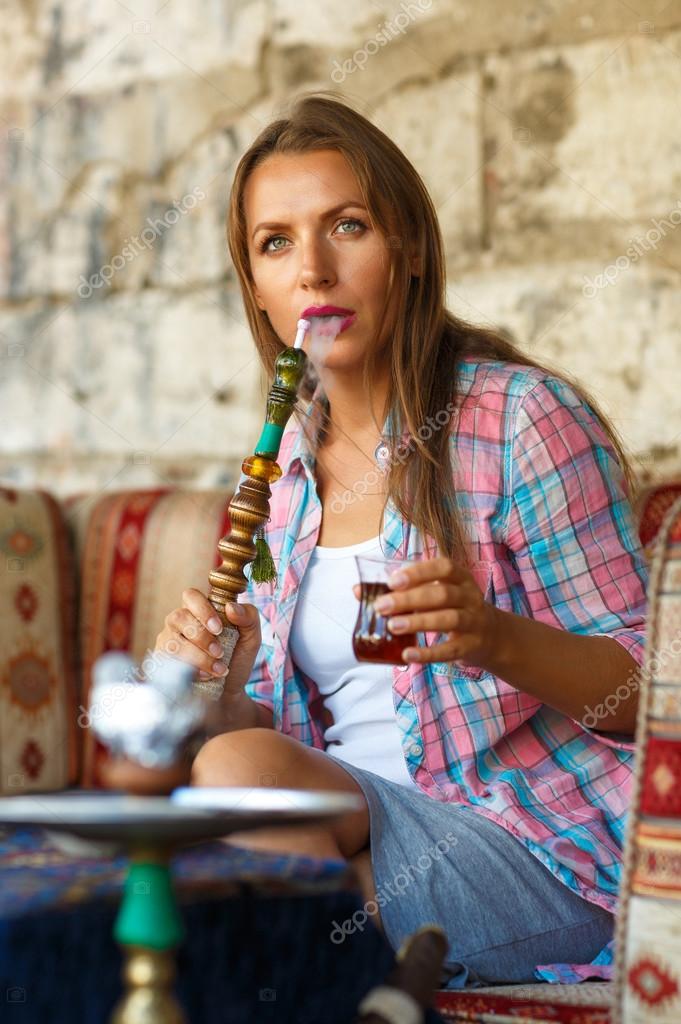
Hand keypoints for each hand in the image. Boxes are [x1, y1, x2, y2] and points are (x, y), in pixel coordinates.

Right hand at [155, 588, 260, 686]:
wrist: (229, 692)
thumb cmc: (237, 659)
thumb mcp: (251, 637)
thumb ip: (249, 616)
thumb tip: (231, 607)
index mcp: (199, 610)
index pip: (191, 596)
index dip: (202, 610)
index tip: (218, 628)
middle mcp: (179, 623)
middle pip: (178, 617)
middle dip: (201, 637)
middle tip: (220, 652)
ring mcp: (168, 642)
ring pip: (172, 642)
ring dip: (198, 657)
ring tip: (218, 669)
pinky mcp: (162, 663)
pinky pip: (167, 663)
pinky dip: (189, 670)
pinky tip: (204, 677)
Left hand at [359, 557, 498, 667]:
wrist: (493, 636)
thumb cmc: (453, 608)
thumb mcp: (436, 594)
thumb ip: (403, 590)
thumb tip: (358, 590)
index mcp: (461, 578)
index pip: (444, 567)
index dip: (418, 573)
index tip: (393, 581)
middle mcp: (470, 597)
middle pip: (441, 594)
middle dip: (410, 599)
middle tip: (382, 606)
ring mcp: (474, 622)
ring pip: (448, 619)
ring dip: (419, 622)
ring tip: (392, 626)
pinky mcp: (472, 646)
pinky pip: (450, 650)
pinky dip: (429, 653)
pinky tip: (408, 654)